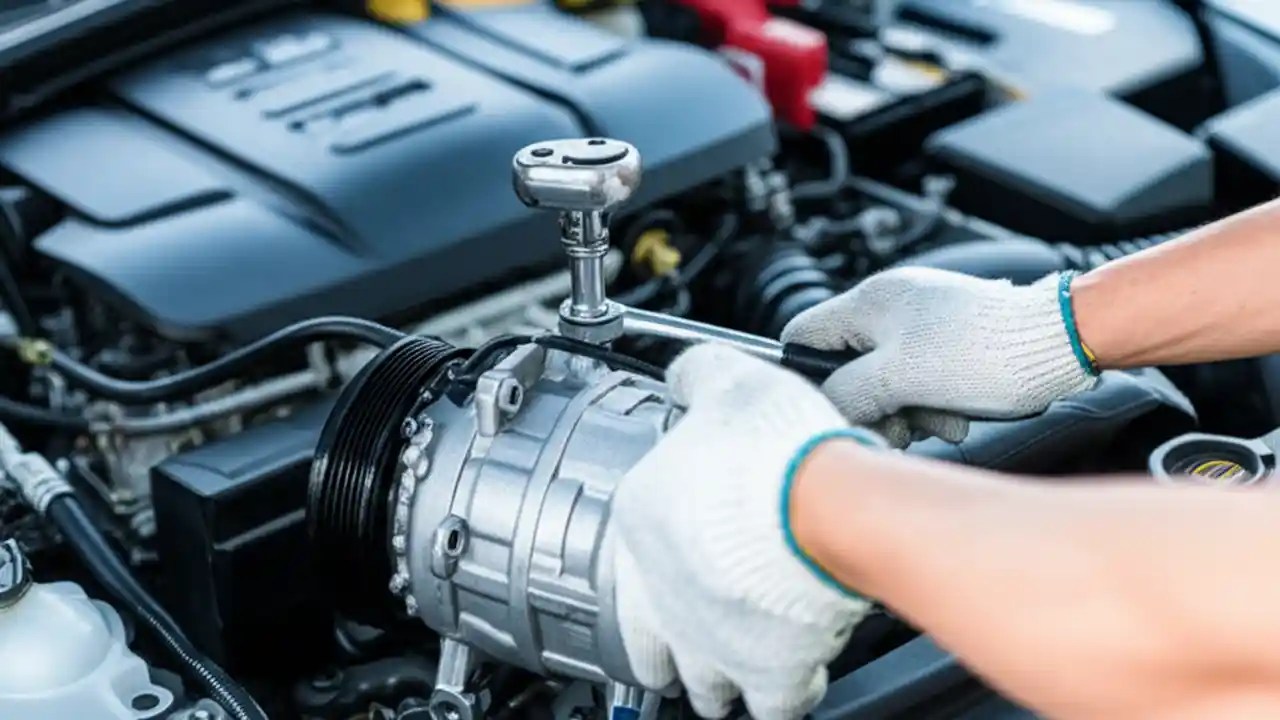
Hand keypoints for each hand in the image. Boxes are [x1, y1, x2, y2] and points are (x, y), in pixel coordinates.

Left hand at [609, 344, 876, 719]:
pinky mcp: (766, 673)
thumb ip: (697, 377)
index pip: (635, 559)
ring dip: (719, 679)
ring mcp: (711, 642)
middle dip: (675, 646)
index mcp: (642, 525)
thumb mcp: (723, 383)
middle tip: (698, 633)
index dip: (664, 559)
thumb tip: (685, 374)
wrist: (818, 504)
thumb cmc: (770, 451)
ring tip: (739, 665)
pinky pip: (773, 707)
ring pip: (706, 687)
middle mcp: (664, 596)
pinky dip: (781, 700)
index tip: (691, 552)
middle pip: (656, 644)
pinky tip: (791, 683)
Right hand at [781, 268, 1096, 446]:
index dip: (806, 376)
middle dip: (869, 404)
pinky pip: (921, 377)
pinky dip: (932, 401)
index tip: (829, 408)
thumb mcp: (900, 380)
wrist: (1060, 342)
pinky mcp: (951, 338)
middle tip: (895, 428)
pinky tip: (956, 415)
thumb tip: (824, 407)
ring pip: (886, 378)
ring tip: (939, 422)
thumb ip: (848, 392)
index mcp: (869, 302)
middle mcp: (892, 305)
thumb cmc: (985, 353)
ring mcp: (923, 320)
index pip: (803, 335)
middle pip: (848, 366)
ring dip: (906, 410)